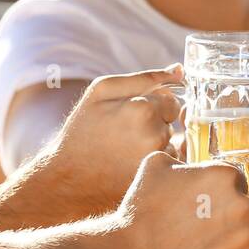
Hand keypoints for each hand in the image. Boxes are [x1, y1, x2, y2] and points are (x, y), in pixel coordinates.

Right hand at [46, 67, 183, 206]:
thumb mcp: (102, 91)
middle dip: (156, 122)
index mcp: (143, 110)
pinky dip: (156, 160)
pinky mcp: (158, 178)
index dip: (152, 104)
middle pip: (173, 121)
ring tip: (126, 149)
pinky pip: (170, 161)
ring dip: (157, 142)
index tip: (130, 114)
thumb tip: (179, 70)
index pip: (171, 99)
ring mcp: (158, 161)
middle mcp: (155, 136)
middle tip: (125, 133)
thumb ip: (145, 78)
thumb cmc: (83, 130)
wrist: (69, 178)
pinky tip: (133, 163)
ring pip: (172, 141)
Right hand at [113, 151, 248, 248]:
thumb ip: (181, 158)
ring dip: (226, 237)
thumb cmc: (141, 211)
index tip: (202, 204)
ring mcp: (245, 235)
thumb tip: (187, 164)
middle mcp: (242, 203)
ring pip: (242, 232)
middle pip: (241, 206)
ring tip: (196, 244)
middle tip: (196, 226)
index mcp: (225, 175)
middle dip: (223, 214)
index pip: (234, 180)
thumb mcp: (154, 166)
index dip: (217, 192)